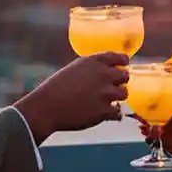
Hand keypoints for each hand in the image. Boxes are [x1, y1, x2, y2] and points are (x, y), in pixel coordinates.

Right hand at [14, 52, 129, 142]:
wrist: (47, 107)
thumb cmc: (56, 89)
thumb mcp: (74, 70)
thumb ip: (91, 69)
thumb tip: (106, 72)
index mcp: (93, 62)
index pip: (118, 57)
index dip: (123, 62)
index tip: (123, 66)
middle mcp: (102, 75)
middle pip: (125, 76)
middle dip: (120, 82)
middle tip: (112, 88)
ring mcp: (104, 93)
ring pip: (124, 93)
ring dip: (117, 98)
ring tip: (107, 102)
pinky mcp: (103, 111)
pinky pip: (117, 112)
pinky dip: (113, 114)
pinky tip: (105, 114)